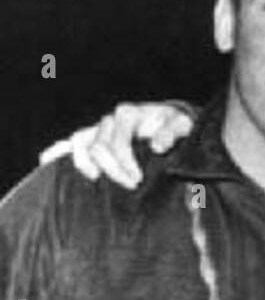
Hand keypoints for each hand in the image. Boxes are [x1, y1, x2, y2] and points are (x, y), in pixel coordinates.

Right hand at [38, 102, 194, 188]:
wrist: (172, 120)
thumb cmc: (177, 124)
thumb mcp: (181, 126)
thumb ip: (171, 132)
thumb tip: (157, 146)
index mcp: (129, 115)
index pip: (117, 142)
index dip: (125, 162)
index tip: (137, 180)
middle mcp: (110, 120)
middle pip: (98, 146)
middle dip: (114, 169)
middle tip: (132, 185)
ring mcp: (99, 128)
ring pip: (80, 142)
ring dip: (85, 163)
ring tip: (96, 178)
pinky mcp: (94, 138)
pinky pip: (70, 143)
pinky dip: (56, 152)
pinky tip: (46, 163)